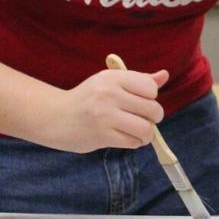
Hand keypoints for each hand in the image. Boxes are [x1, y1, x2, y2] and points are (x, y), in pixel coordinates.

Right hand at [44, 67, 168, 152]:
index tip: (142, 101)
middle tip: (143, 119)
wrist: (54, 116)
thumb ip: (139, 80)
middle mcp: (109, 94)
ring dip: (146, 134)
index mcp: (113, 77)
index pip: (151, 88)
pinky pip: (132, 142)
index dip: (151, 97)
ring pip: (145, 128)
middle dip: (153, 117)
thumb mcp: (110, 82)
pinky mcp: (101, 135)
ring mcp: (105, 115)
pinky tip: (127, 137)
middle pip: (152, 109)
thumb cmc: (87, 98)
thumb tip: (164, 75)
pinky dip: (135, 142)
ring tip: (138, 131)